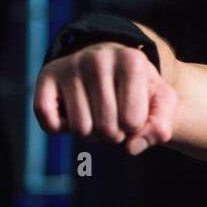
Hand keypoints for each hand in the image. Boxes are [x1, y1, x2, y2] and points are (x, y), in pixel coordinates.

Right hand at [33, 43, 176, 155]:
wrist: (110, 66)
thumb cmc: (139, 89)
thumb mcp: (161, 102)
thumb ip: (160, 127)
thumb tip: (132, 148)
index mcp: (131, 60)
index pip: (132, 121)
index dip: (134, 126)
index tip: (133, 109)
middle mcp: (98, 58)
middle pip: (106, 129)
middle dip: (113, 133)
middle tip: (113, 114)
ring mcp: (70, 65)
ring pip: (80, 130)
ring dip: (90, 134)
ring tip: (96, 112)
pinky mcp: (46, 76)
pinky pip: (48, 121)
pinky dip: (59, 128)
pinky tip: (70, 114)